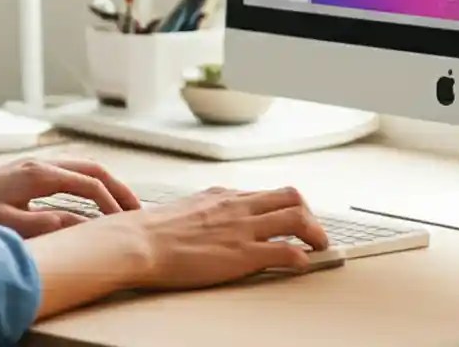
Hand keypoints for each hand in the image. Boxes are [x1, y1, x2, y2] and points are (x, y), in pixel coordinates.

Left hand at [0, 158, 140, 237]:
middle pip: (92, 169)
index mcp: (38, 174)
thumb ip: (48, 226)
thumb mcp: (8, 227)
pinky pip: (66, 173)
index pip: (90, 185)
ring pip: (80, 168)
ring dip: (103, 184)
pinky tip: (87, 201)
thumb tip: (83, 226)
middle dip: (118, 188)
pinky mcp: (23, 174)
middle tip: (138, 210)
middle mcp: (38, 164)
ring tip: (119, 206)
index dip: (112, 204)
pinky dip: (86, 184)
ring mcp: (31, 166)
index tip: (127, 224)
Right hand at [26, 185, 329, 319]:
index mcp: (222, 196)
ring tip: (319, 247)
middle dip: (309, 214)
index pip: (267, 193)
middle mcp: (238, 207)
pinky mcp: (243, 254)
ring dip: (315, 233)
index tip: (294, 218)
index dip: (287, 206)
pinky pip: (286, 252)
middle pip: (291, 196)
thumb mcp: (183, 210)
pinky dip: (302, 258)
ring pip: (297, 219)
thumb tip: (207, 219)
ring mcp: (242, 229)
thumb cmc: (150, 232)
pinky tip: (302, 266)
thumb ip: (204, 212)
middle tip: (314, 232)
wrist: (138, 243)